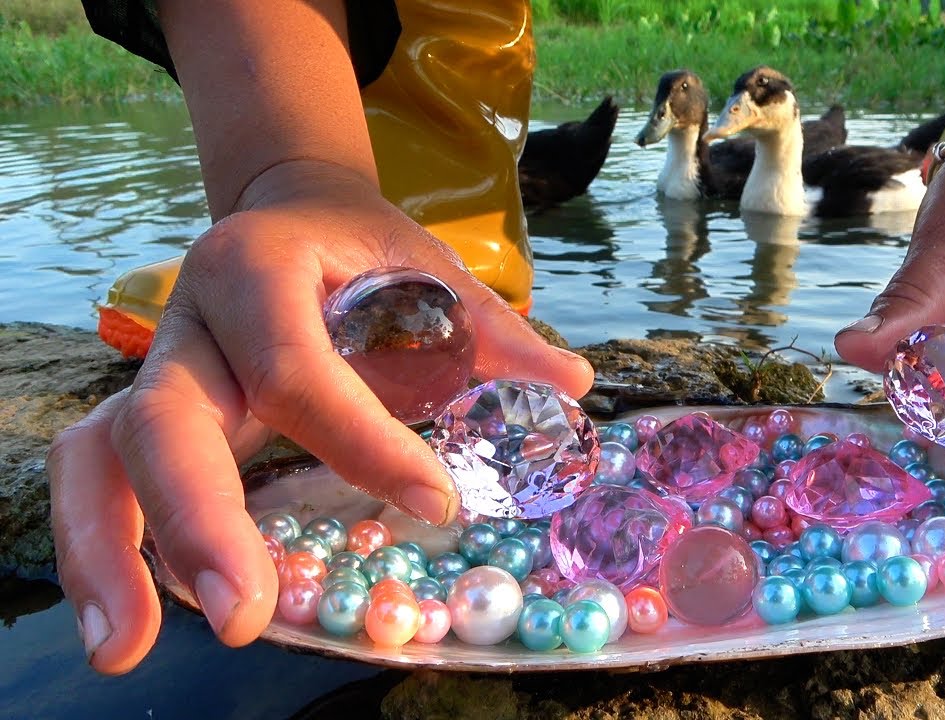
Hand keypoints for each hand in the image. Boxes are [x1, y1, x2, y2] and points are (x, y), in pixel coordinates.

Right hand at [48, 161, 593, 673]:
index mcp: (257, 268)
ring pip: (99, 458)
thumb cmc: (363, 249)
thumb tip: (573, 385)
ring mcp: (159, 372)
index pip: (296, 369)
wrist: (290, 214)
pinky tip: (136, 620)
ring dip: (105, 554)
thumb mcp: (428, 269)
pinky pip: (108, 481)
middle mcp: (189, 322)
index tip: (438, 504)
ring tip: (127, 650)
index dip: (361, 442)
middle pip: (160, 421)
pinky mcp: (151, 416)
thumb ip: (492, 332)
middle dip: (197, 520)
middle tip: (246, 615)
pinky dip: (109, 550)